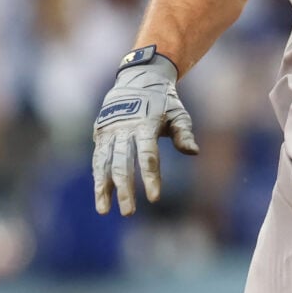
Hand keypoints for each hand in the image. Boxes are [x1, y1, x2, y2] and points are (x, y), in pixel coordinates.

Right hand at [91, 48, 198, 214]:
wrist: (136, 79)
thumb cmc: (163, 101)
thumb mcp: (178, 113)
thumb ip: (184, 133)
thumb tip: (194, 152)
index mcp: (146, 123)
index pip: (148, 155)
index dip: (151, 177)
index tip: (154, 199)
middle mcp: (124, 128)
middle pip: (122, 163)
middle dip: (125, 189)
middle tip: (129, 213)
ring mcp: (110, 131)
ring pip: (104, 163)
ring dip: (104, 188)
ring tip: (105, 211)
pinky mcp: (100, 134)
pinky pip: (98, 159)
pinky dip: (98, 179)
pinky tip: (101, 199)